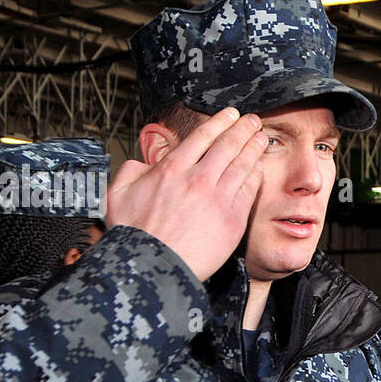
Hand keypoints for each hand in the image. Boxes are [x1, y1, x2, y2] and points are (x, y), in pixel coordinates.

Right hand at [104, 106, 269, 280]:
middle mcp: (198, 179)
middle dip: (243, 129)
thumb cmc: (135, 236)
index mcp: (172, 169)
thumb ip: (131, 171)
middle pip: (227, 145)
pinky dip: (256, 175)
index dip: (219, 122)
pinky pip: (249, 190)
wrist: (153, 266)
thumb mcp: (119, 194)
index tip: (229, 115)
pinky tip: (259, 169)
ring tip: (261, 138)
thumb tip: (141, 164)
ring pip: (242, 165)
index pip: (202, 137)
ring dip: (253, 148)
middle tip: (252, 121)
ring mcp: (218, 198)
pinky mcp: (233, 219)